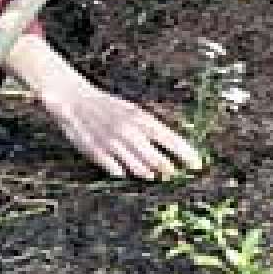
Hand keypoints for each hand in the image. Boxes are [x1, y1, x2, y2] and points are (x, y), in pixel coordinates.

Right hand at [4, 34, 202, 179]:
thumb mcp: (133, 111)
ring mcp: (114, 144)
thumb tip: (174, 149)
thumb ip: (151, 130)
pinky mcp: (98, 154)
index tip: (198, 165)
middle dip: (168, 169)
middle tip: (172, 173)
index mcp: (142, 119)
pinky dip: (124, 172)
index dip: (187, 154)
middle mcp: (130, 132)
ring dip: (148, 174)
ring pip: (140, 170)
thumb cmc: (109, 107)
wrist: (74, 100)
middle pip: (158, 161)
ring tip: (151, 173)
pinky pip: (117, 171)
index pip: (171, 140)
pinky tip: (124, 169)